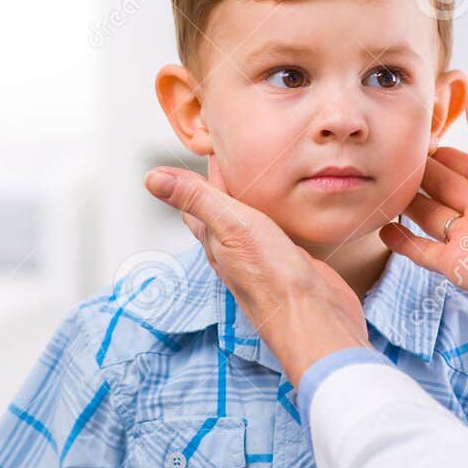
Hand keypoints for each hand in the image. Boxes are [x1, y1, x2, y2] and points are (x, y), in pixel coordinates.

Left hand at [144, 156, 369, 385]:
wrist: (315, 320)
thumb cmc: (274, 280)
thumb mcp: (232, 227)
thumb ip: (197, 199)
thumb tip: (152, 179)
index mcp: (216, 241)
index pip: (197, 203)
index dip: (197, 176)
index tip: (205, 147)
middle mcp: (236, 251)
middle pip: (219, 214)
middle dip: (219, 186)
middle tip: (227, 157)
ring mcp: (263, 259)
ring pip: (247, 224)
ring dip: (247, 201)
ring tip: (253, 175)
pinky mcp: (290, 264)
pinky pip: (276, 233)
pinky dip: (274, 215)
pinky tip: (284, 209)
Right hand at [384, 94, 467, 316]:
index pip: (463, 164)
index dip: (442, 153)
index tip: (417, 138)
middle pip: (442, 187)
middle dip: (420, 172)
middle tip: (394, 155)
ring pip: (428, 216)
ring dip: (407, 202)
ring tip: (383, 185)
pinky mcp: (458, 265)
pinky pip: (422, 252)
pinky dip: (402, 242)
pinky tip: (386, 227)